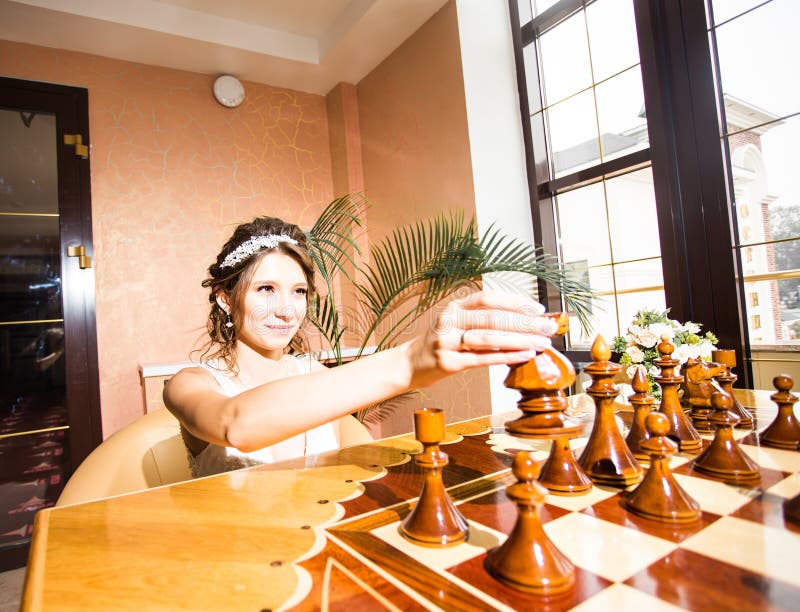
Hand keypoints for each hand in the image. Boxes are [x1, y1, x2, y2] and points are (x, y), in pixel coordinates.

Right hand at [408, 291, 559, 386]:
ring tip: (541, 343)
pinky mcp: (448, 363)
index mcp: (454, 305)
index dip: (515, 302)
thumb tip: (525, 322)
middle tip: (548, 327)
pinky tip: (524, 356)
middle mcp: (449, 320)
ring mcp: (446, 341)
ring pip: (488, 338)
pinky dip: (506, 357)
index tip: (538, 309)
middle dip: (524, 323)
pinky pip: (482, 359)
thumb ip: (483, 320)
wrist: (410, 364)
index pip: (488, 298)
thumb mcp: (457, 323)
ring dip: (519, 341)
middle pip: (492, 318)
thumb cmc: (442, 342)